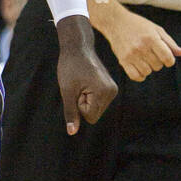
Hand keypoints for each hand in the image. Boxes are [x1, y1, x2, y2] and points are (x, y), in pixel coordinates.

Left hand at [56, 16, 117, 132]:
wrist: (77, 48)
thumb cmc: (69, 67)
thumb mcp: (67, 91)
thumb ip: (71, 113)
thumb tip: (72, 132)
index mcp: (104, 92)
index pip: (90, 117)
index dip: (79, 106)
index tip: (77, 88)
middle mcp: (113, 92)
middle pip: (94, 114)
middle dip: (82, 103)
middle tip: (79, 85)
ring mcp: (113, 89)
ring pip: (95, 109)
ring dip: (85, 99)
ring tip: (82, 83)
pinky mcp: (110, 87)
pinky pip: (97, 102)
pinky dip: (89, 95)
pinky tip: (86, 81)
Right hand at [104, 8, 180, 81]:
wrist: (115, 22)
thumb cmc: (138, 25)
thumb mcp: (156, 29)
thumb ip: (170, 43)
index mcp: (152, 39)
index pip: (167, 58)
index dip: (170, 60)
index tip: (166, 57)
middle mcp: (141, 47)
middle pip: (158, 66)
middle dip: (158, 62)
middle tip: (152, 54)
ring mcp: (131, 55)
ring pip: (147, 71)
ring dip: (149, 68)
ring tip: (145, 59)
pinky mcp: (123, 60)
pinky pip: (135, 76)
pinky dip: (140, 76)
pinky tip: (140, 69)